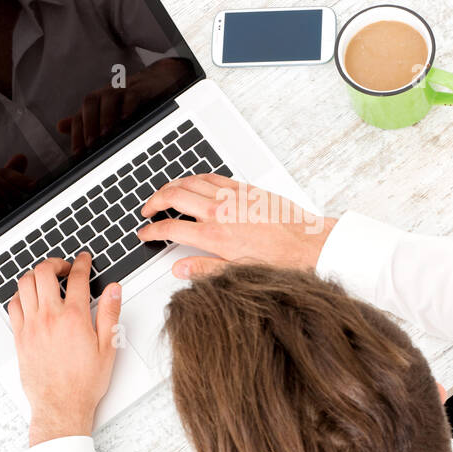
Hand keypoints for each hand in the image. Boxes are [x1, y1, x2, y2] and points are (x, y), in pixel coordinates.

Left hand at [8, 253, 122, 445]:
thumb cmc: (84, 383)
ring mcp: (31, 326)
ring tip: (46, 278)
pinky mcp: (20, 337)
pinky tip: (30, 297)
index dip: (82, 263)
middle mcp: (50, 318)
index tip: (84, 259)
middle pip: (44, 273)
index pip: (77, 278)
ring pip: (25, 284)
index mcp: (74, 318)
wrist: (61, 406)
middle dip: (55, 263)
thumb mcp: (107, 348)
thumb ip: (110, 314)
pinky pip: (14, 305)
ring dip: (36, 274)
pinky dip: (21, 294)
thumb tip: (113, 291)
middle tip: (65, 267)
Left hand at [57, 58, 187, 153]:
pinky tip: (127, 118)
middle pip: (90, 102)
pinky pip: (132, 94)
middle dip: (89, 124)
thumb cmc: (128, 98)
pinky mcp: (140, 88)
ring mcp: (123, 89)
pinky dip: (128, 105)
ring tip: (106, 133)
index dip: (76, 133)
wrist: (156, 81)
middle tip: (90, 144)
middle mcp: (106, 93)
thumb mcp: (104, 109)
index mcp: (96, 101)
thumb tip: (59, 126)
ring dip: (106, 116)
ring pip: (109, 97)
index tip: (77, 152)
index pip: (80, 115)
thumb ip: (84, 119)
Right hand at [137, 175, 336, 277]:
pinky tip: (194, 184)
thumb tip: (179, 269)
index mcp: (215, 236)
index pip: (171, 229)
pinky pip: (213, 177)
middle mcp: (220, 213)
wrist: (307, 245)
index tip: (145, 232)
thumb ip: (204, 269)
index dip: (152, 230)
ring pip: (191, 182)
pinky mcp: (246, 190)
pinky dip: (197, 178)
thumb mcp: (237, 274)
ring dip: (172, 186)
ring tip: (164, 194)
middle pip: (174, 196)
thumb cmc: (279, 260)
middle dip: (154, 201)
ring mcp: (233, 198)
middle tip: (147, 210)